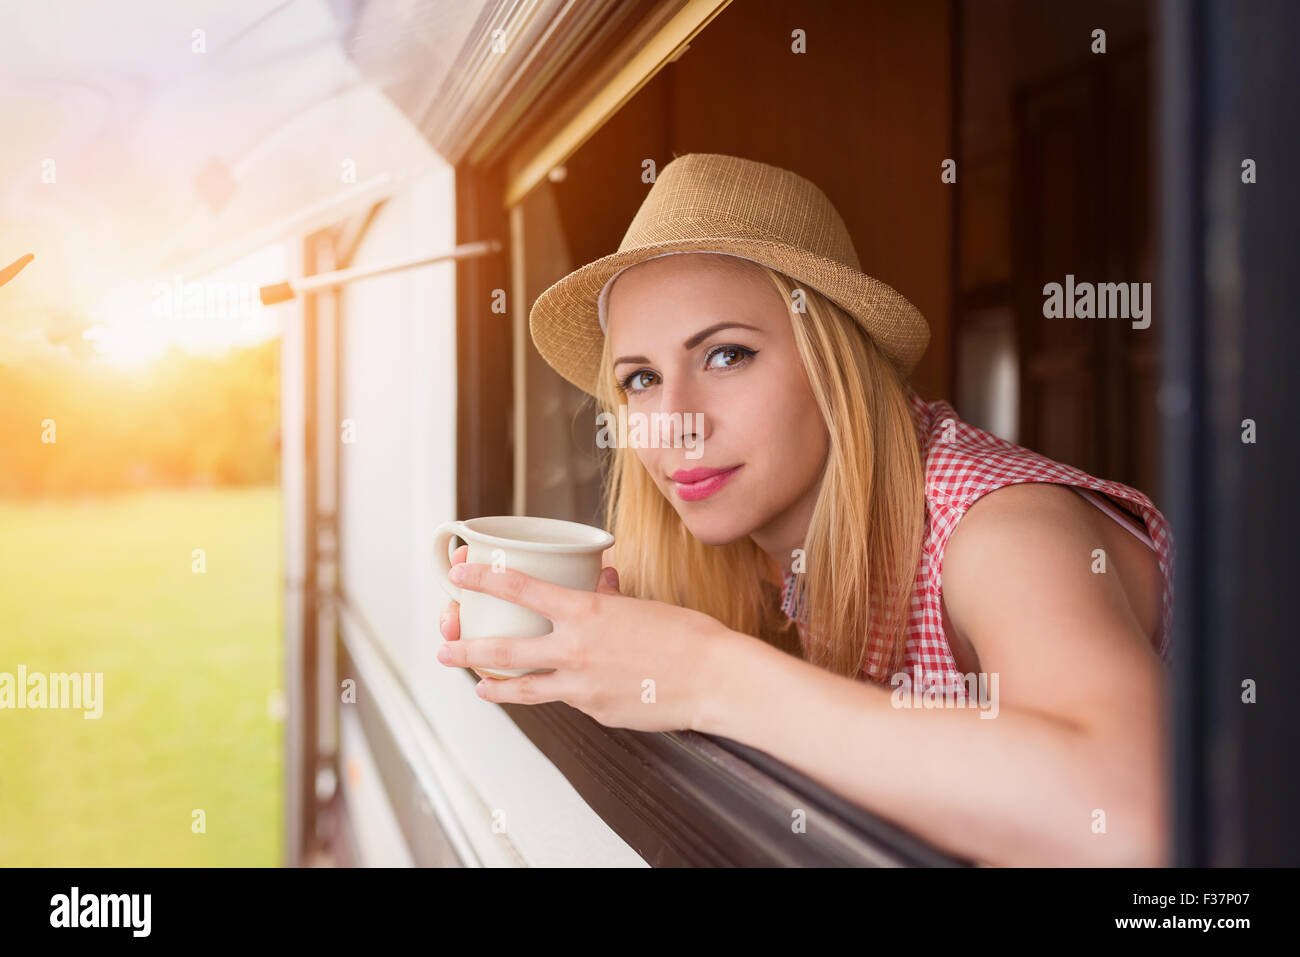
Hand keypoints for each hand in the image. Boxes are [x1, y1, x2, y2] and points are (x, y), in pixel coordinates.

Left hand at [435, 560, 727, 731]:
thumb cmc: (687, 637)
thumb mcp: (641, 605)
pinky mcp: (594, 712)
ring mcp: (581, 687)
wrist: (714, 679)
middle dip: (466, 650)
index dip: (483, 580)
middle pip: (503, 653)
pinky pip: (566, 700)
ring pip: (522, 690)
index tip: (459, 574)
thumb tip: (600, 583)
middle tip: (446, 648)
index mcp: (585, 613)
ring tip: (476, 687)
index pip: (520, 590)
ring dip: (492, 687)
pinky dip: (556, 694)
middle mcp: (575, 650)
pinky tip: (554, 693)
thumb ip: (609, 598)